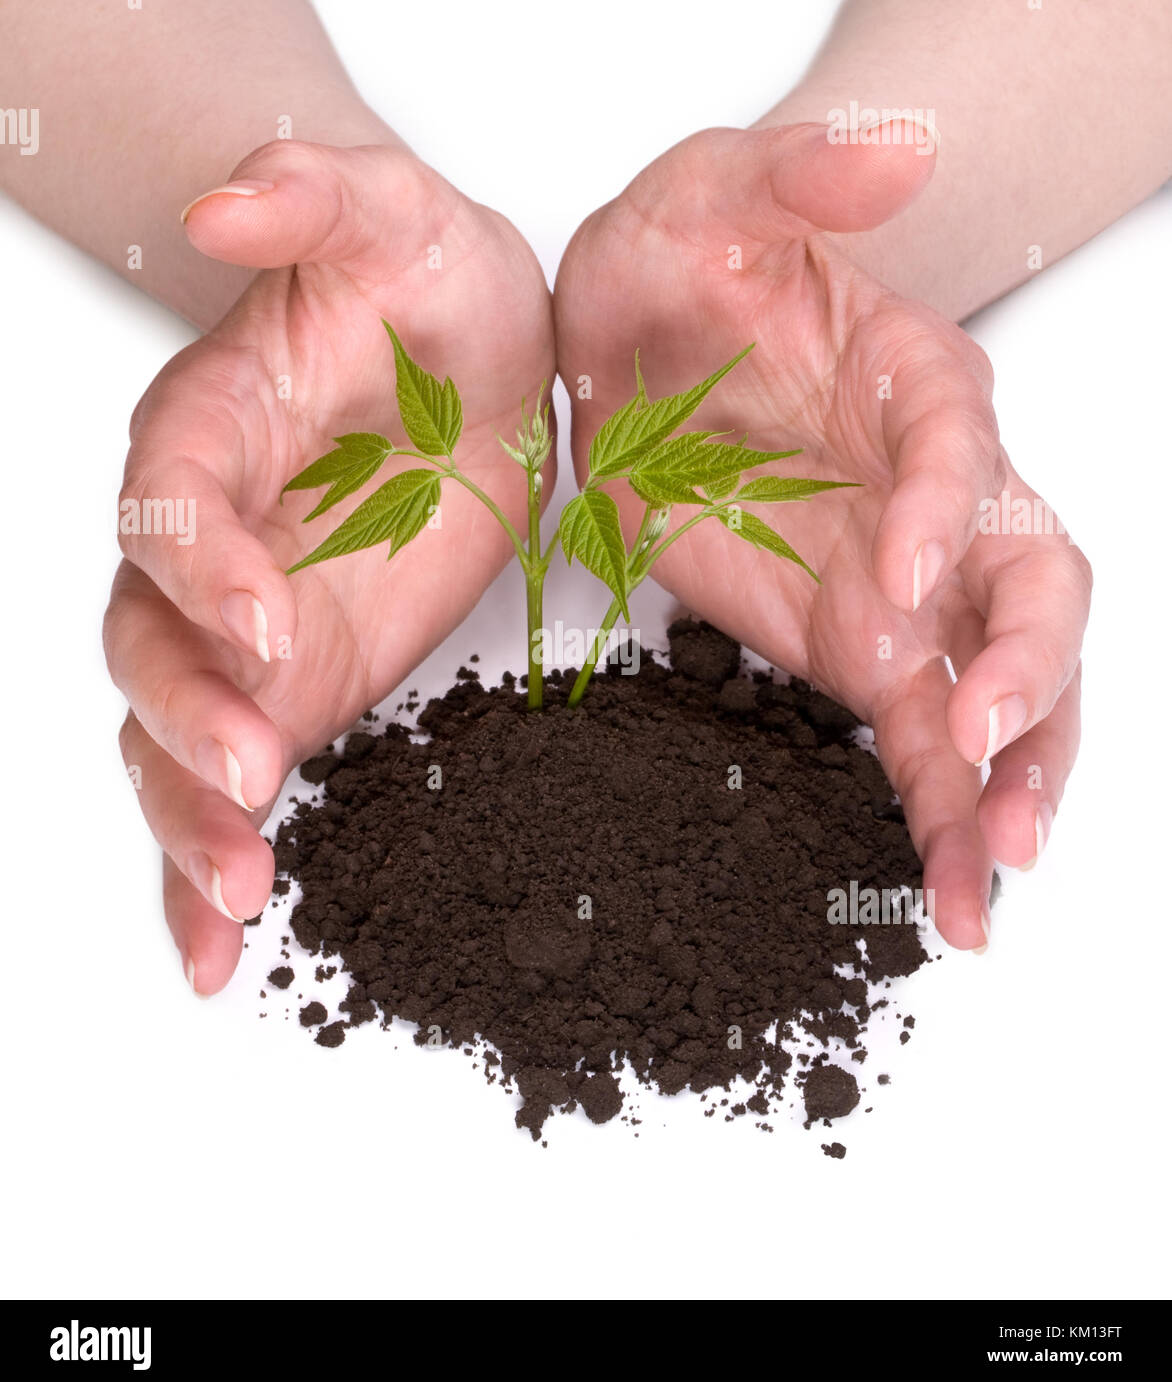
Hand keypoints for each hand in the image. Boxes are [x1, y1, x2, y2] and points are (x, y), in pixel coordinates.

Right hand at [105, 140, 552, 992]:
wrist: (467, 357)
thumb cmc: (422, 286)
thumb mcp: (393, 213)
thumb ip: (314, 198)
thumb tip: (226, 206)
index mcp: (211, 430)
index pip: (170, 501)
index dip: (201, 564)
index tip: (266, 619)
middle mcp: (206, 546)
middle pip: (150, 645)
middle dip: (192, 722)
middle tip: (253, 782)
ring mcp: (245, 632)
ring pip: (173, 738)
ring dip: (193, 819)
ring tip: (237, 900)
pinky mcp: (298, 689)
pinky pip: (236, 785)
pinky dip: (217, 862)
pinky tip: (224, 944)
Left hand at [555, 123, 1090, 949]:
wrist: (646, 337)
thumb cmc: (691, 265)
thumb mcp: (717, 191)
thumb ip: (798, 176)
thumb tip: (893, 151)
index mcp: (917, 385)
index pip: (965, 452)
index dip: (950, 515)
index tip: (905, 580)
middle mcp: (939, 496)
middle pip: (1033, 592)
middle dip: (1025, 680)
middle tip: (988, 761)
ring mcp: (907, 585)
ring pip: (993, 691)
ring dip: (1000, 784)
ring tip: (980, 882)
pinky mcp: (859, 647)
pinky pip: (918, 737)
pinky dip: (936, 811)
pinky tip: (947, 887)